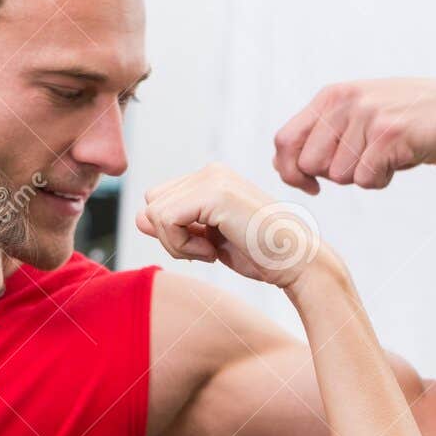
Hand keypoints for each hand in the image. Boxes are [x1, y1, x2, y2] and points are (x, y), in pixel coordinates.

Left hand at [136, 163, 327, 287]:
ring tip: (212, 250)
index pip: (159, 201)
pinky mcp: (213, 194)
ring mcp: (212, 179)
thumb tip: (139, 216)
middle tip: (207, 251)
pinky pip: (166, 220)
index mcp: (211, 178)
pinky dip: (182, 246)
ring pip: (154, 213)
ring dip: (177, 244)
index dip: (173, 232)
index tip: (206, 247)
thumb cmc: (261, 254)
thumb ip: (176, 226)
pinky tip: (213, 252)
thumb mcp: (208, 240)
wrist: (296, 263)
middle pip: (152, 204)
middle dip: (171, 237)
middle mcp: (210, 172)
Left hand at [273, 78, 435, 193]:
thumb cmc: (397, 124)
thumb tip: (279, 165)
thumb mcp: (351, 120)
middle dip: (332, 175)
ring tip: (383, 156)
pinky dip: (380, 181)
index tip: (310, 185)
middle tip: (362, 160)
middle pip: (310, 164)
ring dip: (362, 177)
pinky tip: (397, 161)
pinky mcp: (389, 134)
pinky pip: (365, 180)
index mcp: (329, 97)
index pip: (284, 141)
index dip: (289, 171)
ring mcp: (367, 115)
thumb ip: (316, 136)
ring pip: (339, 176)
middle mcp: (344, 102)